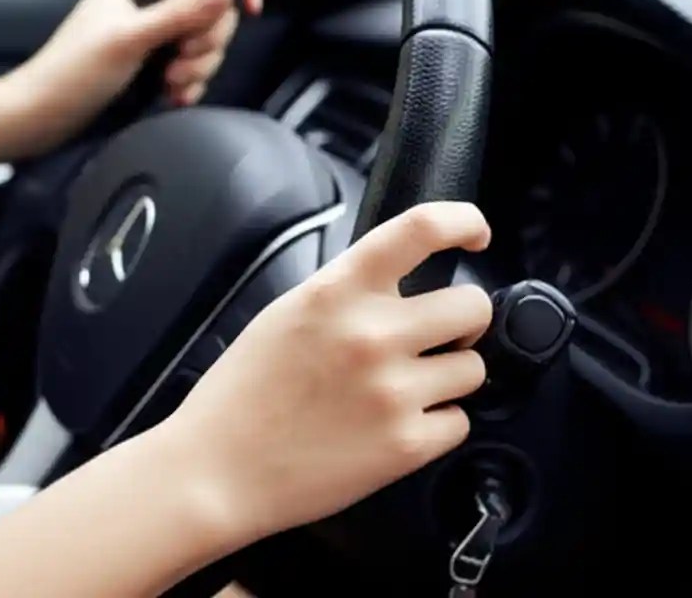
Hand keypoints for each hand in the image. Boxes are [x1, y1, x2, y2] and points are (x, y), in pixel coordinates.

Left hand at [9, 0, 264, 151]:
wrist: (42, 118)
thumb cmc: (71, 73)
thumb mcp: (129, 38)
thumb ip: (178, 13)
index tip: (247, 7)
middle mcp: (145, 5)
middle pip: (208, 13)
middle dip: (205, 43)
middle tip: (181, 62)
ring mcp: (149, 38)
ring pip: (202, 45)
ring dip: (197, 69)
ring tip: (172, 85)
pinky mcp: (150, 68)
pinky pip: (190, 71)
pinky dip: (189, 85)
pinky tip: (174, 97)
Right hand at [158, 202, 492, 542]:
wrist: (216, 471)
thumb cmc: (242, 397)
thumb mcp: (286, 315)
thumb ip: (345, 292)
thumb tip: (399, 283)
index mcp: (337, 291)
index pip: (423, 228)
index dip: (465, 221)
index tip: (475, 232)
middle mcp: (372, 334)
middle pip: (473, 306)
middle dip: (463, 323)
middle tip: (438, 339)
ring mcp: (394, 391)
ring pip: (474, 369)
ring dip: (448, 378)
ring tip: (402, 391)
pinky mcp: (407, 445)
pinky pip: (459, 423)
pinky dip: (435, 426)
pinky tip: (392, 428)